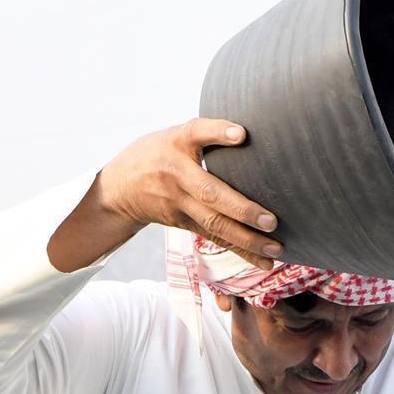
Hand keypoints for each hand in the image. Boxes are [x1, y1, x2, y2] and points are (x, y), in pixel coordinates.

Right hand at [96, 118, 280, 268]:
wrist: (118, 188)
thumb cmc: (159, 153)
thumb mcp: (174, 135)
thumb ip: (206, 134)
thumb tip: (254, 132)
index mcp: (176, 143)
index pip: (196, 133)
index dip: (218, 132)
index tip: (241, 134)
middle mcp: (177, 174)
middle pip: (209, 193)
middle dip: (242, 209)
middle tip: (271, 220)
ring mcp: (178, 202)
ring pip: (214, 224)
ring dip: (247, 239)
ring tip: (275, 248)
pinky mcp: (183, 222)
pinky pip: (214, 237)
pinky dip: (242, 251)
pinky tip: (265, 262)